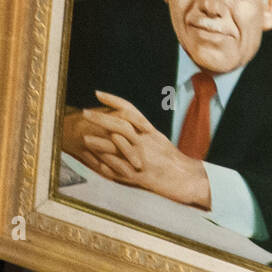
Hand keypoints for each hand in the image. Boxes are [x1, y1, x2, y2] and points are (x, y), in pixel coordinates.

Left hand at [72, 91, 211, 207]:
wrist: (187, 179)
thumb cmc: (173, 161)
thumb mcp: (158, 140)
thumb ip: (142, 131)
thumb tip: (125, 124)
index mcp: (150, 131)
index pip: (130, 109)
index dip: (113, 99)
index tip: (97, 93)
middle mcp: (146, 141)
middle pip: (121, 123)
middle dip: (101, 117)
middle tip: (84, 112)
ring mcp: (143, 157)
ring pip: (120, 144)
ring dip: (100, 140)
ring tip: (83, 137)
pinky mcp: (140, 175)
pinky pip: (121, 168)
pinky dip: (108, 163)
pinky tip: (95, 161)